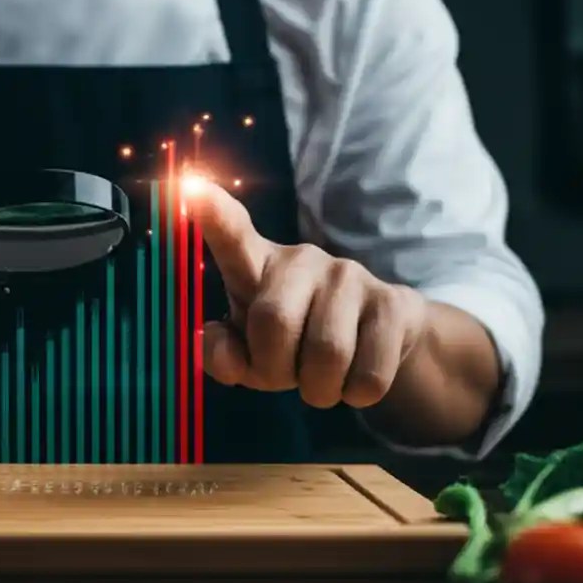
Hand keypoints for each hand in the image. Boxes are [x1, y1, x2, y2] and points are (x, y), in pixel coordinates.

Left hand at [189, 179, 428, 409]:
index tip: (190, 187)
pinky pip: (369, 374)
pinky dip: (357, 395)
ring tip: (322, 379)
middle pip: (275, 323)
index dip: (213, 214)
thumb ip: (223, 355)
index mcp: (255, 265)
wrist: (376, 341)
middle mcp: (301, 260)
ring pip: (327, 357)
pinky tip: (356, 380)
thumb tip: (215, 346)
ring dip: (319, 390)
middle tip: (286, 377)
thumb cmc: (295, 340)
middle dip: (275, 371)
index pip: (232, 234)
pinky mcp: (392, 302)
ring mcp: (349, 275)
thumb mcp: (251, 352)